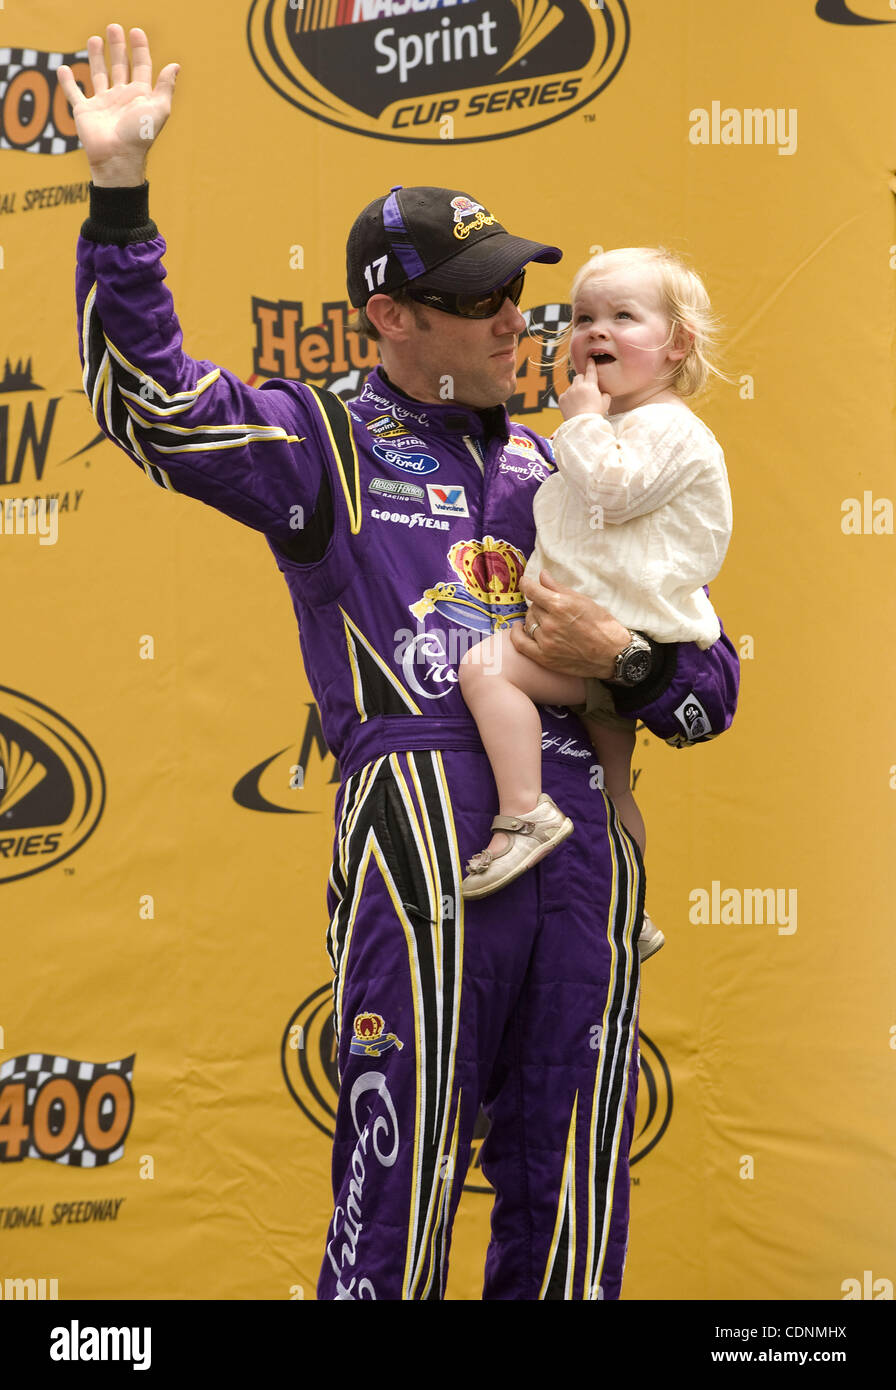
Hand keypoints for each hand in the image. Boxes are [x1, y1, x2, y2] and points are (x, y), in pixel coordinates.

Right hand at [57, 25, 178, 185]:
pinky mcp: (84, 112)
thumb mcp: (159, 109)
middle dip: (117, 47)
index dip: (140, 49)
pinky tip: (64, 69)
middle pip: (119, 66)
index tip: (136, 31)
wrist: (118, 157)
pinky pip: (73, 94)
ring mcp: (102, 104)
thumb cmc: (140, 135)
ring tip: (94, 39)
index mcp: (139, 96)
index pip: (141, 66)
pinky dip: (68, 82)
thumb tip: (175, 65)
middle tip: (114, 27)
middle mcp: (121, 97)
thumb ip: (165, 87)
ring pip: (98, 75)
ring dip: (96, 57)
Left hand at [510, 570, 629, 678]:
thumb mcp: (583, 601)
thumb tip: (542, 575)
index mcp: (560, 605)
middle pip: (532, 607)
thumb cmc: (602, 625)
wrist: (612, 655)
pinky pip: (521, 643)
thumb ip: (559, 588)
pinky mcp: (544, 657)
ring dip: (533, 618)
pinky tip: (518, 628)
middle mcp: (551, 623)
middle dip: (539, 604)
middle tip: (551, 608)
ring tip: (546, 620)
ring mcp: (546, 641)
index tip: (525, 582)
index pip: (532, 590)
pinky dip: (517, 634)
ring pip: (528, 622)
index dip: (526, 584)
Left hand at [558, 357, 611, 420]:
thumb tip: (603, 392)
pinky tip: (573, 406)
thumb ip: (605, 394)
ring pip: (572, 386)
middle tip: (585, 389)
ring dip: (575, 390)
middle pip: (579, 376)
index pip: (591, 371)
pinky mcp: (561, 399)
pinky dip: (568, 398)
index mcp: (590, 385)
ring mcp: (569, 392)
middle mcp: (578, 386)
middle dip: (582, 380)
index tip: (590, 359)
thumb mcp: (606, 403)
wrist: (581, 425)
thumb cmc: (596, 414)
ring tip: (579, 402)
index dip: (591, 364)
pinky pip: (565, 395)